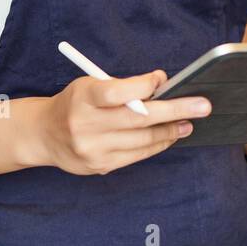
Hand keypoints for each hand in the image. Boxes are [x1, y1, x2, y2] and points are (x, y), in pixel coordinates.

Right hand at [38, 71, 209, 174]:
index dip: (144, 86)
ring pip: (141, 141)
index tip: (164, 80)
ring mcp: (92, 149)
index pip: (118, 92)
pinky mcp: (99, 166)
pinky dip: (156, 145)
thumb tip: (162, 84)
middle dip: (175, 111)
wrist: (44, 134)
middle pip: (138, 118)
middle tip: (203, 106)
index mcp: (83, 97)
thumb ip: (123, 86)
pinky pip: (136, 156)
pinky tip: (169, 136)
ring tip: (189, 123)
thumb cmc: (75, 102)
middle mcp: (86, 125)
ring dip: (170, 131)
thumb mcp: (90, 84)